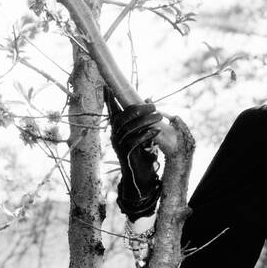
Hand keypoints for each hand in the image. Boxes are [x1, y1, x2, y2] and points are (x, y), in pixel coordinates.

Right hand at [106, 89, 163, 217]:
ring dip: (145, 120)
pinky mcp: (126, 155)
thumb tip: (150, 100)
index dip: (109, 100)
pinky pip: (134, 141)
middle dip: (137, 109)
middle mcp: (115, 137)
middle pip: (122, 118)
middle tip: (153, 106)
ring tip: (158, 116)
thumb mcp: (144, 136)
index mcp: (118, 131)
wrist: (141, 181)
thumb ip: (145, 119)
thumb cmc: (143, 157)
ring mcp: (119, 146)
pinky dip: (146, 134)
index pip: (113, 113)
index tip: (108, 86)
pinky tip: (156, 131)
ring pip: (129, 128)